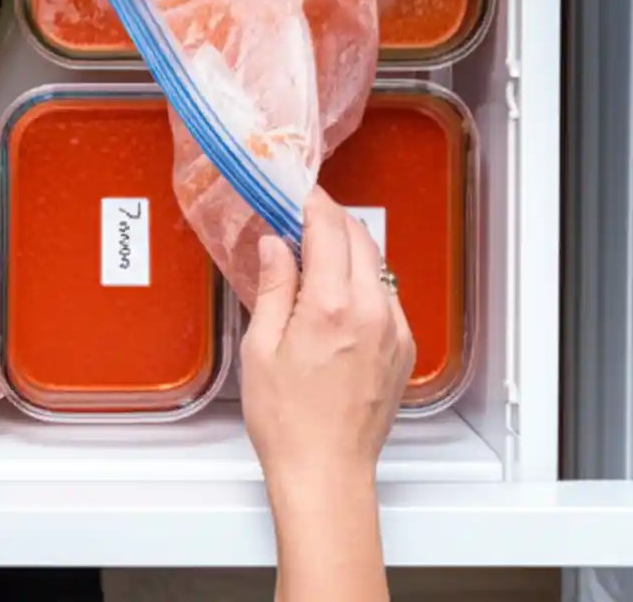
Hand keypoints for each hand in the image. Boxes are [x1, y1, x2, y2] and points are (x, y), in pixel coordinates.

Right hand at [241, 187, 414, 484]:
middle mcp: (373, 312)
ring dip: (348, 249)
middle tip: (300, 216)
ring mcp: (394, 330)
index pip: (329, 229)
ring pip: (376, 266)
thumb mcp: (260, 348)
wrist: (326, 471)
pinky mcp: (402, 349)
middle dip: (331, 220)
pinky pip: (386, 297)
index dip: (312, 203)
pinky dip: (363, 282)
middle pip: (360, 238)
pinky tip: (336, 295)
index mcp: (332, 307)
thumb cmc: (287, 421)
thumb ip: (273, 288)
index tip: (297, 192)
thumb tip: (275, 246)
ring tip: (313, 254)